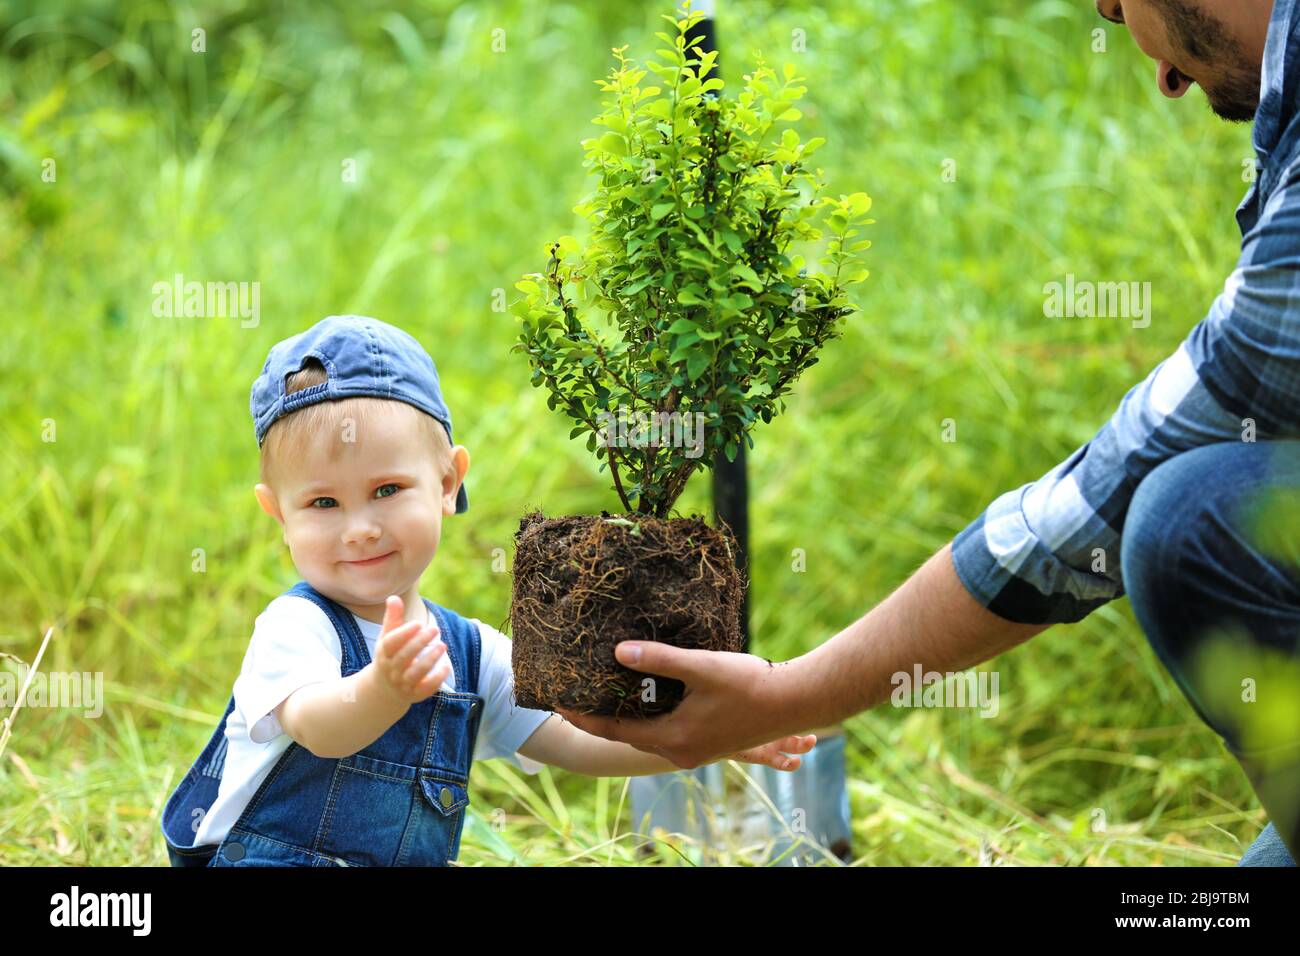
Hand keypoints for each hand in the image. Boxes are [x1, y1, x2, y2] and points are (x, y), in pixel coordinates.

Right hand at [371, 595, 448, 704]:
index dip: (404, 633)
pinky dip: (436, 678)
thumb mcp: (388, 637)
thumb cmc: (389, 656)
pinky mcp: (414, 694)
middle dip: (420, 643)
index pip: (392, 643)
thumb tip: (394, 597)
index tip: (419, 623)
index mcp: (384, 653)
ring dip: (430, 659)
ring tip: (443, 645)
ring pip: (415, 673)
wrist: (384, 689)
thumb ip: (393, 618)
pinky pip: (425, 688)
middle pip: (404, 657)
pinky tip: (446, 666)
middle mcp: (391, 669)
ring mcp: (402, 683)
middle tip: (435, 629)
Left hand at [555, 641, 803, 769]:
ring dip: (627, 716)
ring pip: (648, 734)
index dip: (584, 715)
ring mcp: (696, 751)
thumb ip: (659, 659)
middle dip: (601, 716)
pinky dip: (650, 717)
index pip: (615, 730)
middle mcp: (680, 752)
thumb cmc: (750, 685)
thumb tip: (619, 652)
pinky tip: (647, 697)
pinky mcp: (709, 744)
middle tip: (576, 693)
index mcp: (673, 738)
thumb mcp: (701, 667)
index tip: (559, 700)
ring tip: (605, 692)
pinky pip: (667, 732)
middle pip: (628, 735)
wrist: (795, 703)